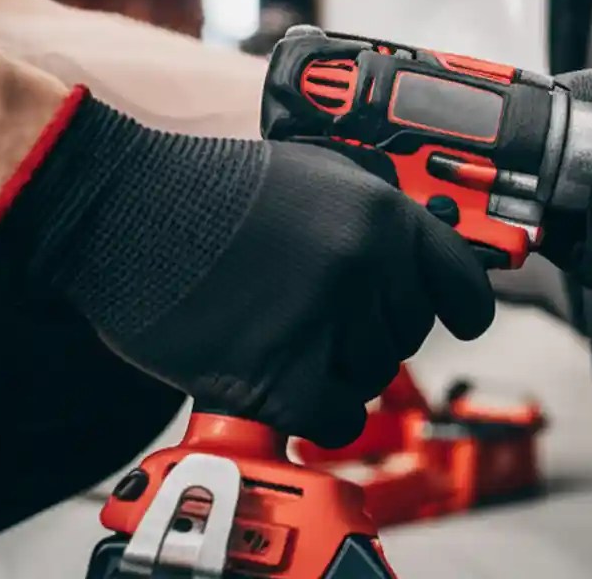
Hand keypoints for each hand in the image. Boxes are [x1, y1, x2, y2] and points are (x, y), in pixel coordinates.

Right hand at [0, 91, 494, 447]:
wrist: (126, 207)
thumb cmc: (214, 189)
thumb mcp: (319, 173)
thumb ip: (379, 214)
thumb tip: (427, 254)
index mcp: (383, 215)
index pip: (464, 284)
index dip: (465, 309)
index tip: (463, 321)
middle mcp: (364, 266)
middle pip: (409, 336)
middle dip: (372, 331)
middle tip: (320, 315)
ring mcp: (324, 318)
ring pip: (374, 378)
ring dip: (337, 369)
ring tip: (285, 335)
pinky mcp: (278, 372)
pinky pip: (337, 419)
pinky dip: (316, 412)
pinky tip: (286, 384)